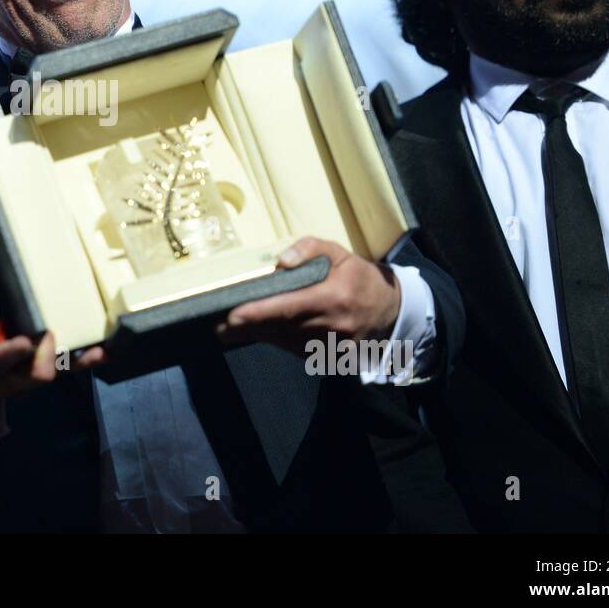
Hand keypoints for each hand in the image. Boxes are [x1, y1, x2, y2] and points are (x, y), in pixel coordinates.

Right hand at [0, 289, 106, 401]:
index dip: (9, 356)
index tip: (21, 341)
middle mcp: (6, 380)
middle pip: (34, 376)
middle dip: (45, 356)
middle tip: (49, 332)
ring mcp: (26, 378)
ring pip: (56, 374)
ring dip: (75, 362)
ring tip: (97, 349)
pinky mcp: (41, 372)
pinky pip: (66, 369)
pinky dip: (84, 360)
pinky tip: (105, 350)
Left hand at [217, 236, 400, 354]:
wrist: (389, 310)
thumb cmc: (357, 276)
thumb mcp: (339, 252)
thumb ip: (310, 249)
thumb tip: (282, 261)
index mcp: (333, 298)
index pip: (288, 307)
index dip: (258, 313)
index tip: (233, 316)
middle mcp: (332, 326)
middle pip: (280, 328)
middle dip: (248, 328)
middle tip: (219, 326)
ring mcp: (332, 346)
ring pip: (285, 341)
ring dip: (258, 336)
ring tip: (231, 329)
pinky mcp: (329, 358)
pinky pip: (295, 349)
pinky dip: (276, 340)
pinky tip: (259, 333)